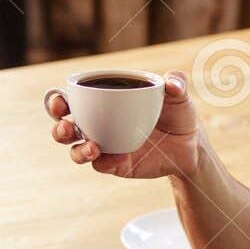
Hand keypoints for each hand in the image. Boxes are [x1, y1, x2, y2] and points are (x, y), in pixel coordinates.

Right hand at [46, 70, 201, 179]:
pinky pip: (101, 165)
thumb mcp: (179, 96)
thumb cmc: (178, 114)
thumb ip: (177, 83)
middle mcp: (99, 124)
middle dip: (59, 128)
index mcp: (105, 102)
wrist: (190, 146)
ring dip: (77, 149)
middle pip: (66, 127)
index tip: (60, 100)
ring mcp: (106, 146)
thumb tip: (171, 83)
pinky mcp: (116, 165)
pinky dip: (102, 162)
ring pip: (77, 150)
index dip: (59, 100)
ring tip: (92, 147)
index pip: (74, 100)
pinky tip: (113, 157)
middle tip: (67, 127)